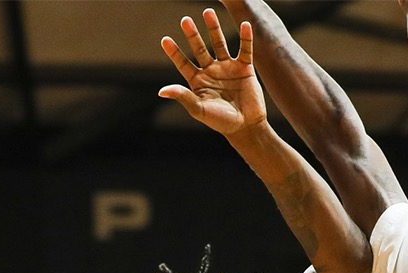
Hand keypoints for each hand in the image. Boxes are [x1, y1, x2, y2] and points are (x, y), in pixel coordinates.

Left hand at [159, 9, 266, 135]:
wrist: (246, 126)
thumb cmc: (221, 122)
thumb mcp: (199, 110)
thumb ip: (183, 97)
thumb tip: (162, 91)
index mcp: (198, 81)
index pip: (183, 63)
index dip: (174, 52)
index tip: (164, 39)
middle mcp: (211, 71)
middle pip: (199, 48)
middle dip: (192, 34)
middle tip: (185, 20)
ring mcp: (228, 68)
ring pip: (219, 43)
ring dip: (214, 28)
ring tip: (208, 12)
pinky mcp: (245, 68)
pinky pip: (245, 49)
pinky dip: (245, 38)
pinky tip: (244, 25)